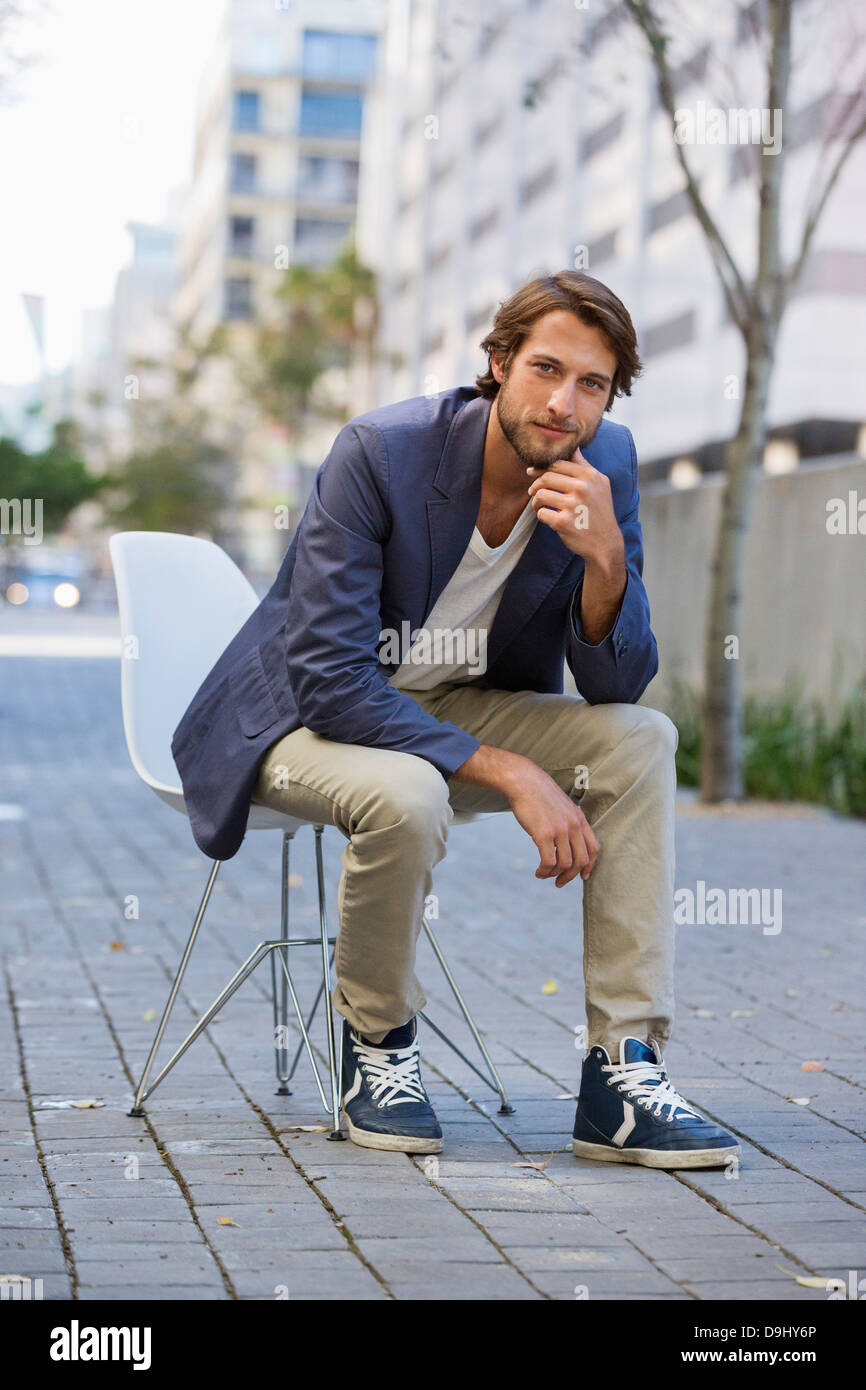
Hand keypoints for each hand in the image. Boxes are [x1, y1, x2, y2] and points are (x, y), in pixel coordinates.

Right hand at [505, 760, 599, 886]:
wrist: (523, 781)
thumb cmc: (540, 795)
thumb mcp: (563, 807)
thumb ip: (569, 823)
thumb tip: (567, 841)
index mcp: (580, 819)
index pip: (594, 849)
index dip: (589, 866)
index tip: (582, 876)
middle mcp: (574, 826)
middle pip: (581, 860)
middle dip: (571, 875)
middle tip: (560, 882)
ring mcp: (560, 830)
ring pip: (565, 864)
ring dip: (555, 875)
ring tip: (544, 874)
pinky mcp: (544, 834)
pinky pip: (549, 862)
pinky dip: (545, 871)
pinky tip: (538, 871)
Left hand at [526, 447, 623, 566]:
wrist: (605, 543)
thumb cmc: (600, 512)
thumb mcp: (600, 484)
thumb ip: (584, 466)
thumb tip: (574, 447)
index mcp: (590, 476)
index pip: (557, 464)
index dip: (540, 468)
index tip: (531, 472)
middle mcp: (582, 488)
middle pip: (546, 478)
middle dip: (535, 485)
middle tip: (532, 492)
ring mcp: (573, 505)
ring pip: (540, 495)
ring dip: (535, 501)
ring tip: (539, 506)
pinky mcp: (563, 522)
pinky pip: (541, 513)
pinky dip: (541, 516)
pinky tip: (547, 518)